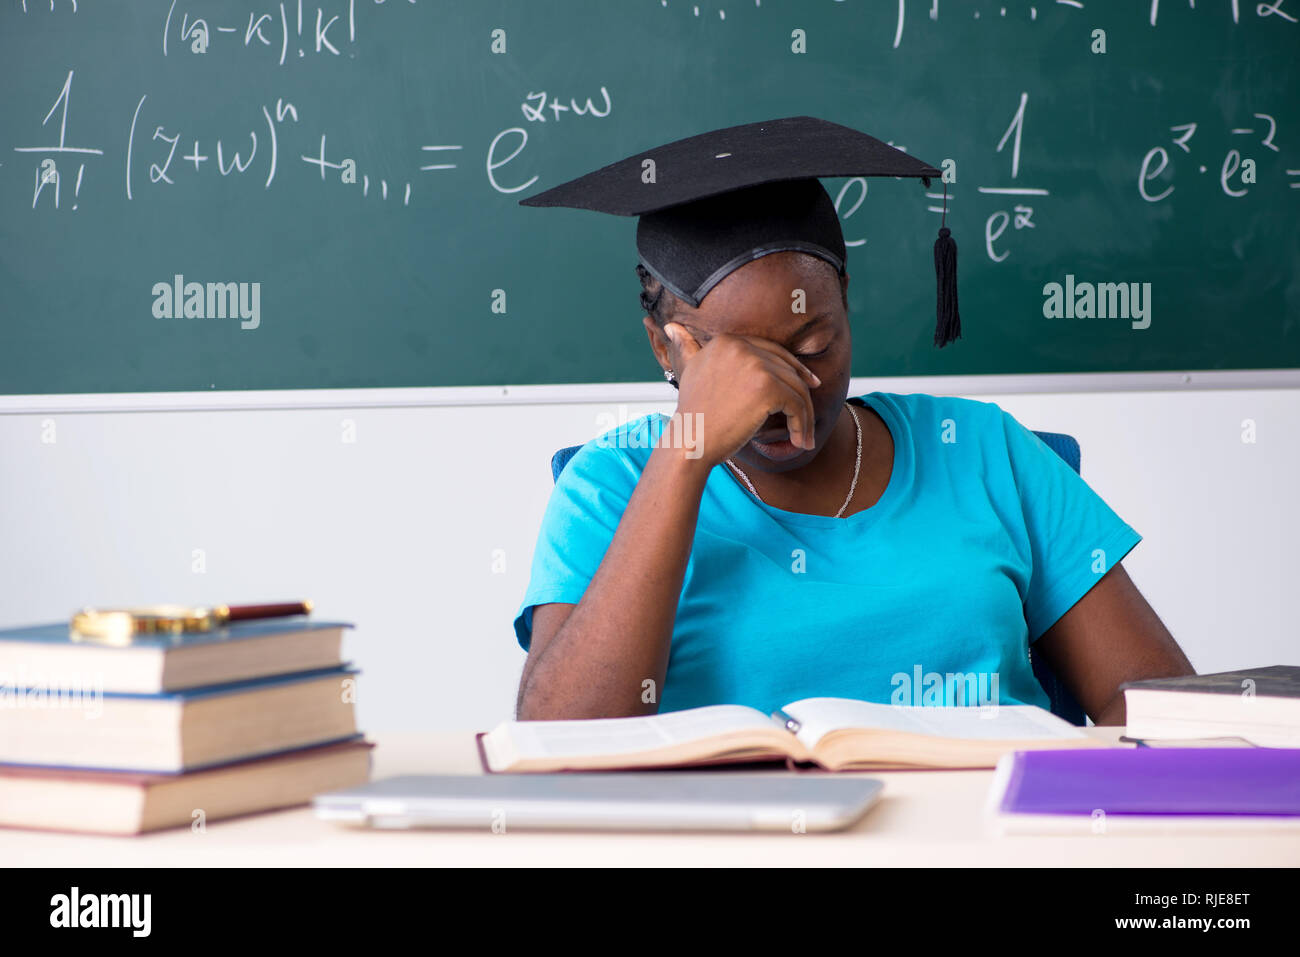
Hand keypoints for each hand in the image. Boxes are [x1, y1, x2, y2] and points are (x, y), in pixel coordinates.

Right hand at [663, 322, 820, 467]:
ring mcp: (755, 365)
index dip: (792, 368)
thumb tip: (669, 326)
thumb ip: (687, 347)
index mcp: (727, 341)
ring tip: (803, 436)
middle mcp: (741, 347)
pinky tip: (799, 441)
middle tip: (808, 414)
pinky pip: (797, 405)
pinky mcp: (767, 388)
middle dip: (802, 392)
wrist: (690, 441)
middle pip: (787, 368)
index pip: (772, 351)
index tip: (807, 384)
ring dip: (804, 415)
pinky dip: (802, 425)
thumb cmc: (694, 414)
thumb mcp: (689, 372)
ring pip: (796, 388)